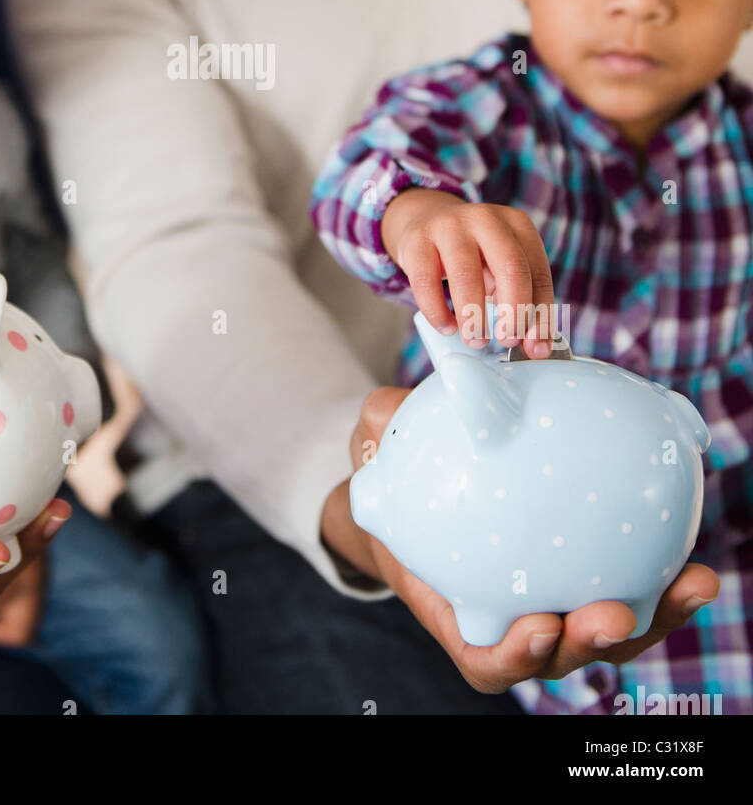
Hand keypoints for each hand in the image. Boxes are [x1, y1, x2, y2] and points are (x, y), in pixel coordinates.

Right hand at [321, 387, 720, 694]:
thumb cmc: (400, 468)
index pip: (486, 656)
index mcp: (458, 605)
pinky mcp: (597, 570)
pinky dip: (666, 581)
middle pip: (563, 654)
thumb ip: (382, 430)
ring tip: (691, 583)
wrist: (432, 474)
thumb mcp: (379, 441)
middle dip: (594, 644)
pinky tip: (694, 552)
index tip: (538, 628)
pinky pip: (636, 585)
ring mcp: (560, 598)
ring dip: (655, 619)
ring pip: (615, 631)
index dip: (513, 656)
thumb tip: (391, 415)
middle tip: (612, 615)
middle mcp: (516, 616)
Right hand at [381, 188, 554, 352]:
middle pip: (510, 268)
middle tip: (507, 341)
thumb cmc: (474, 253)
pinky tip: (447, 327)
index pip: (537, 272)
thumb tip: (536, 347)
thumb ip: (523, 303)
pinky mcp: (417, 240)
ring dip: (473, 318)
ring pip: (466, 277)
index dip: (539, 314)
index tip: (534, 346)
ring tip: (475, 339)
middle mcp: (486, 219)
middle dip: (513, 313)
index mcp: (518, 224)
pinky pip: (427, 283)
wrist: (428, 221)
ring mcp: (449, 226)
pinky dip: (438, 312)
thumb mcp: (504, 268)